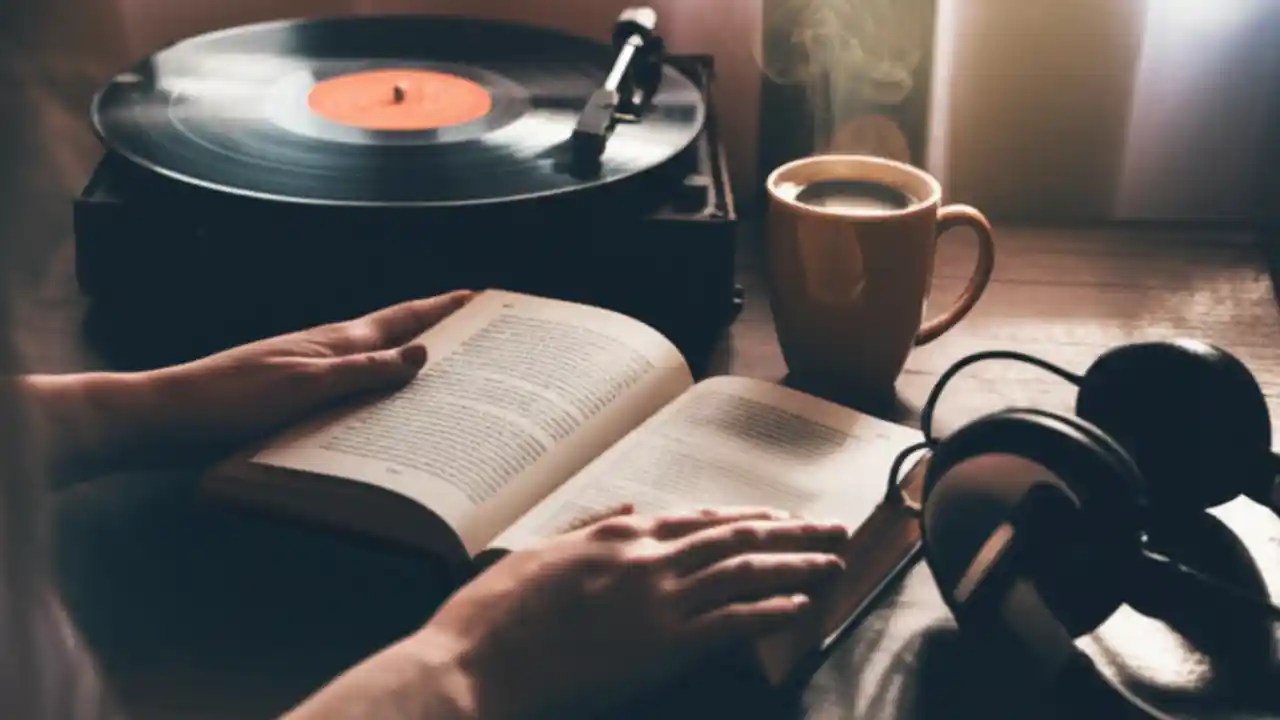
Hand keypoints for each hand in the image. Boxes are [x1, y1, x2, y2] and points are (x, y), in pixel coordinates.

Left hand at [139, 289, 472, 447]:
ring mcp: (314, 371)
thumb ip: (364, 371)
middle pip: (397, 336)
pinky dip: (383, 391)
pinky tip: (389, 412)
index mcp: (338, 341)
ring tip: (450, 374)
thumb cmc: (233, 399)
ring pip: (378, 362)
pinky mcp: (298, 396)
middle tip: (481, 335)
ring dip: (414, 364)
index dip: (442, 308)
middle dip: (440, 332)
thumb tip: (425, 355)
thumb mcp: (305, 386)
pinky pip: (357, 388)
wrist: (171, 414)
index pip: (403, 318)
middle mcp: (331, 351)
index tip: (479, 297)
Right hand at [409, 507, 848, 718]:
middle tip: (833, 527)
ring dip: (795, 565)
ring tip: (833, 562)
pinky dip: (770, 611)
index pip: (699, 520)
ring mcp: (657, 600)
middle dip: (790, 531)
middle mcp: (647, 557)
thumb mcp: (544, 552)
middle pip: (735, 537)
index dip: (747, 517)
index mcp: (618, 535)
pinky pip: (731, 622)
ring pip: (744, 572)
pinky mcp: (662, 646)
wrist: (477, 659)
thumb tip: (633, 508)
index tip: (779, 516)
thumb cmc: (498, 611)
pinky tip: (800, 608)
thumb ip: (594, 527)